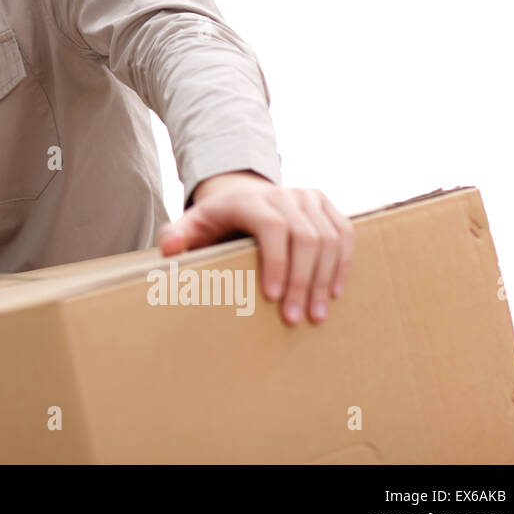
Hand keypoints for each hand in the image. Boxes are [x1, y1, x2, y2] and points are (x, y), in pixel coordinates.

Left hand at [155, 171, 353, 325]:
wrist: (241, 195)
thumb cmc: (215, 220)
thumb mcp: (191, 226)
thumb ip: (177, 236)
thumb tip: (169, 250)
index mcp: (250, 201)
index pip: (272, 228)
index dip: (277, 262)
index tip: (272, 297)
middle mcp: (283, 194)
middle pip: (305, 237)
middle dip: (302, 281)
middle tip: (296, 319)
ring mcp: (308, 197)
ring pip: (329, 238)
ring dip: (325, 279)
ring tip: (316, 315)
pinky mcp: (326, 205)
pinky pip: (344, 234)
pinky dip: (343, 264)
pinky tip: (334, 293)